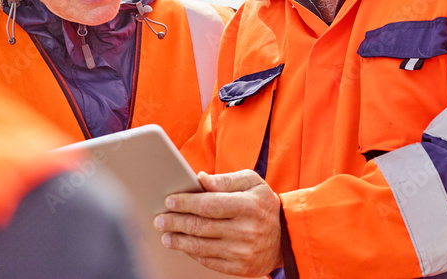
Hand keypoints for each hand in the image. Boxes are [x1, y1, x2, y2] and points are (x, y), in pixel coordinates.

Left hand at [154, 170, 283, 276]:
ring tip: (166, 234)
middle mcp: (246, 230)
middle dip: (175, 222)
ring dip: (178, 240)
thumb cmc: (264, 204)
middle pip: (201, 226)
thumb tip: (200, 178)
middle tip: (160, 219)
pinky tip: (183, 246)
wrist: (286, 236)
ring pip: (201, 246)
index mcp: (248, 205)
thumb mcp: (252, 182)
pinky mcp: (240, 268)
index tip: (170, 201)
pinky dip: (192, 253)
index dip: (186, 203)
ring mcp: (242, 251)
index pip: (209, 204)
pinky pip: (208, 261)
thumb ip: (225, 180)